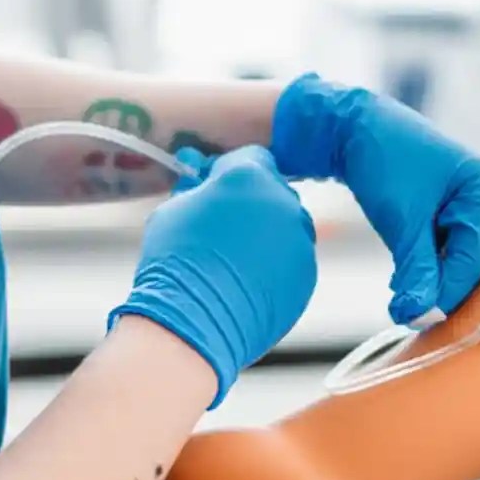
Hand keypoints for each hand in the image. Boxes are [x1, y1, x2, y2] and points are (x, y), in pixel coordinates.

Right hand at [111, 146, 317, 407]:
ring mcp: (300, 241)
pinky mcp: (306, 276)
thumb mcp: (173, 210)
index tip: (211, 192)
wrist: (195, 321)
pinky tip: (245, 285)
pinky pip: (291, 262)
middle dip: (250, 205)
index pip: (249, 158)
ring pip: (285, 228)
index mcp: (250, 176)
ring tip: (231, 265)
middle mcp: (284, 203)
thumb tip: (200, 178)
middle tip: (219, 231)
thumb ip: (195, 188)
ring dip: (265, 238)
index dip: (228, 174)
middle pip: (271, 192)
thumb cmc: (176, 262)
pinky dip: (274, 268)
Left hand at [271, 74, 479, 324]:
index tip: (423, 317)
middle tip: (410, 314)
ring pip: (453, 254)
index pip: (474, 254)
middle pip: (468, 256)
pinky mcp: (442, 205)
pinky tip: (404, 282)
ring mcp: (463, 198)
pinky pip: (440, 244)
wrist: (347, 126)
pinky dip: (423, 264)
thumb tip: (421, 313)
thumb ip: (417, 269)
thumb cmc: (380, 159)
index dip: (449, 289)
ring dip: (429, 278)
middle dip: (439, 286)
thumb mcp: (401, 221)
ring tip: (403, 301)